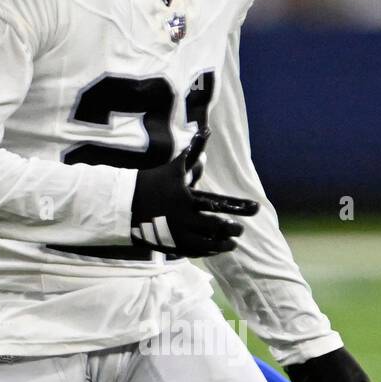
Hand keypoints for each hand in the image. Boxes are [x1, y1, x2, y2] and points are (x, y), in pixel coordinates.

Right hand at [130, 128, 257, 257]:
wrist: (124, 205)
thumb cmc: (152, 182)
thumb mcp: (174, 167)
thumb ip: (193, 151)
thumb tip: (207, 129)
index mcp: (187, 198)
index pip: (220, 203)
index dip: (240, 207)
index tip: (257, 208)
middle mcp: (184, 218)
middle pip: (217, 227)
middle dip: (233, 228)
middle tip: (240, 229)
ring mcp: (177, 234)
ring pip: (208, 244)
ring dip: (223, 245)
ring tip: (232, 243)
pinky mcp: (171, 245)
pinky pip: (195, 252)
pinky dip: (208, 252)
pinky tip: (214, 249)